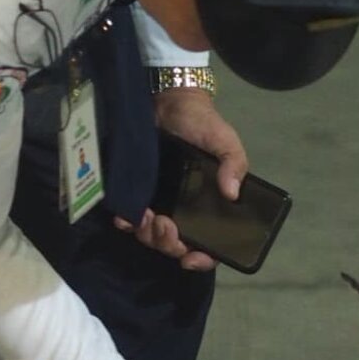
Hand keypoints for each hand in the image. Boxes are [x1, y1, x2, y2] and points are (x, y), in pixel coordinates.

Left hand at [114, 89, 247, 273]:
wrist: (169, 100)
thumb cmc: (201, 123)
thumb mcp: (225, 141)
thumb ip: (234, 164)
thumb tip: (232, 193)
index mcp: (209, 204)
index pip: (209, 244)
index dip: (201, 258)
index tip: (190, 258)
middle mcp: (184, 209)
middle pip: (176, 244)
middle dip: (169, 244)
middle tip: (165, 225)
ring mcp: (160, 202)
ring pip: (151, 236)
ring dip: (148, 234)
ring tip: (146, 216)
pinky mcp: (138, 192)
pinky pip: (130, 217)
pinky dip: (127, 222)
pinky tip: (125, 217)